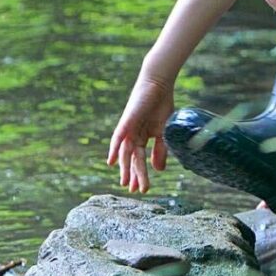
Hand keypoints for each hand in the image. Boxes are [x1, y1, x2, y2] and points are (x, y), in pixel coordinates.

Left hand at [107, 74, 174, 192]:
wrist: (159, 84)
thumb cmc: (161, 104)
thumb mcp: (164, 131)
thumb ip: (160, 149)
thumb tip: (159, 170)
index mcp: (142, 137)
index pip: (139, 159)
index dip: (140, 174)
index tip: (142, 190)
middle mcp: (133, 135)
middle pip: (132, 159)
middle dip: (133, 175)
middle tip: (133, 190)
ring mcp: (129, 128)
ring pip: (125, 152)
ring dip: (125, 168)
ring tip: (126, 183)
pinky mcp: (127, 121)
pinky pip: (118, 137)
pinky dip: (114, 149)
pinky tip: (111, 161)